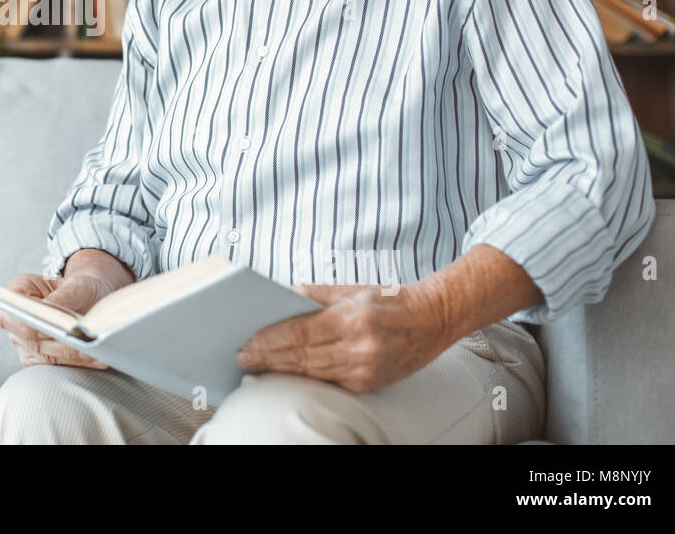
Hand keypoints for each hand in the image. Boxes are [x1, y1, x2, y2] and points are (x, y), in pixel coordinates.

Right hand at [0, 273, 111, 368]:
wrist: (90, 300)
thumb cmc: (80, 288)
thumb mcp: (75, 286)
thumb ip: (61, 297)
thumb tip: (51, 310)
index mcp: (17, 293)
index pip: (9, 313)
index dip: (24, 323)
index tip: (47, 327)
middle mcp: (17, 321)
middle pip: (29, 339)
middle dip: (56, 342)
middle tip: (80, 343)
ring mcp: (26, 343)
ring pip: (45, 355)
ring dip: (71, 355)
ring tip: (95, 352)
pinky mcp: (41, 358)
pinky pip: (58, 365)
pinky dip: (79, 362)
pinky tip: (97, 359)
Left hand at [234, 283, 452, 393]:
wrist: (432, 320)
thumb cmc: (388, 300)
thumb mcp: (350, 289)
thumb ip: (314, 295)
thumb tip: (279, 298)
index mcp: (352, 319)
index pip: (300, 332)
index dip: (270, 339)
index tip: (248, 342)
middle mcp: (359, 348)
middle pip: (302, 356)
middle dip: (269, 357)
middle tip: (242, 356)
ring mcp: (364, 370)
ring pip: (312, 372)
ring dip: (281, 370)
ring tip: (257, 365)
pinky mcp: (368, 384)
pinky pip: (328, 381)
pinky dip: (305, 377)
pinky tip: (286, 373)